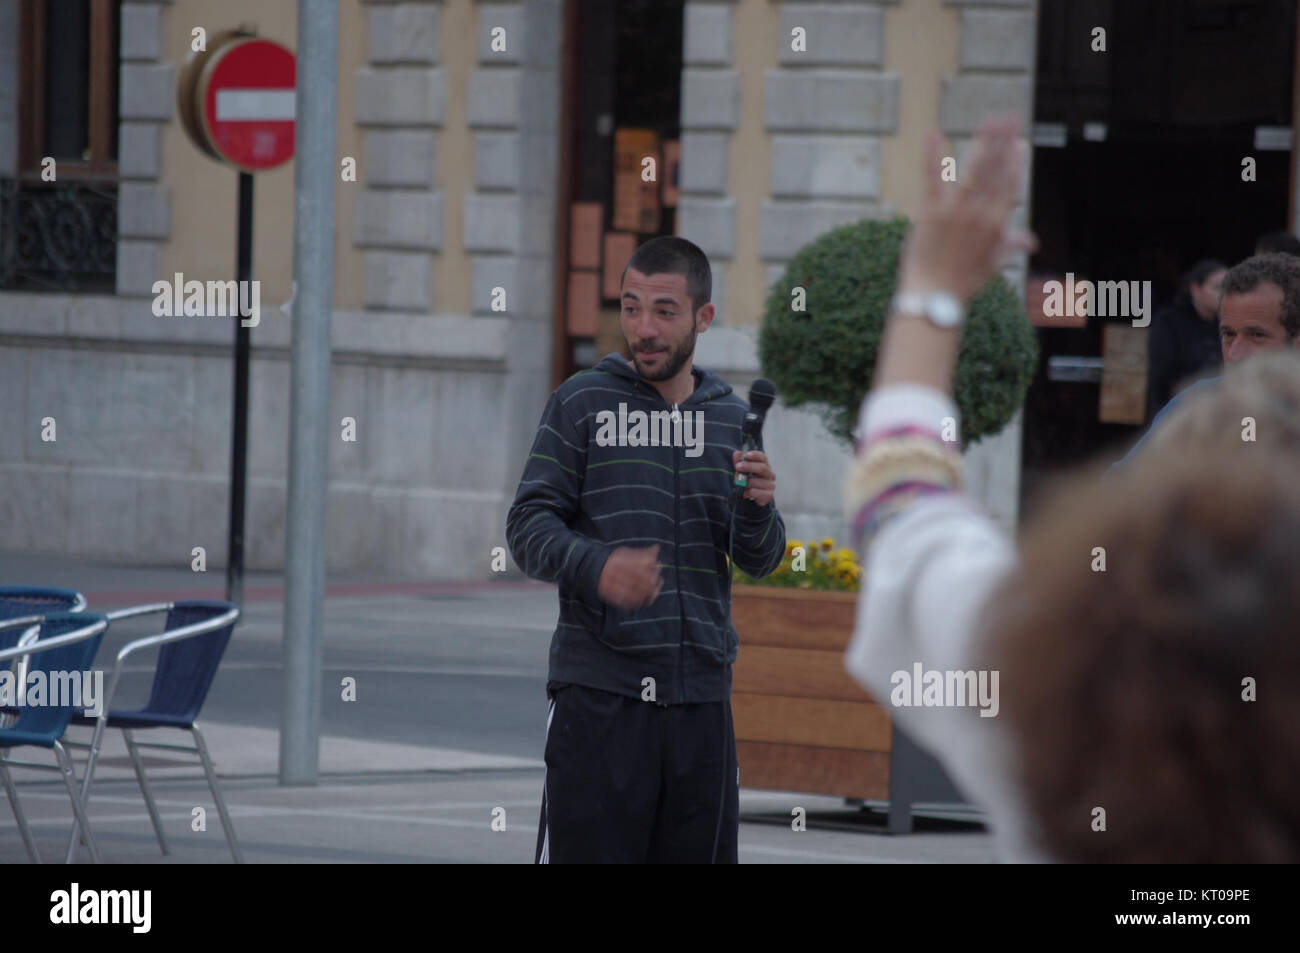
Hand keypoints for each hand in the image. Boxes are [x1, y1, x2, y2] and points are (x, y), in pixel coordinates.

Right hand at [597, 545, 662, 609]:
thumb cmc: (612, 560)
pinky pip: (624, 601)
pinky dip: (636, 602)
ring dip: (646, 594)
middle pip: (638, 580)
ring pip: (632, 592)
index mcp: (619, 559)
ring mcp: (610, 584)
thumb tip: (656, 548)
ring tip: (653, 593)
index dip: (652, 568)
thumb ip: (641, 552)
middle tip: (658, 583)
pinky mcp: (608, 594)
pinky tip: (643, 600)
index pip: (639, 565)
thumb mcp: (625, 552)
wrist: (590, 566)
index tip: (658, 569)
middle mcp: (613, 571)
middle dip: (651, 583)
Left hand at [732, 449, 775, 506]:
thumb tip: (737, 453)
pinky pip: (755, 492)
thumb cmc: (748, 482)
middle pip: (762, 468)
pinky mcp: (769, 495)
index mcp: (764, 465)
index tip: (746, 455)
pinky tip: (745, 494)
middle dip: (749, 466)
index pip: (762, 457)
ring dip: (745, 483)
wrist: (752, 499)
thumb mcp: (742, 471)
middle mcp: (769, 474)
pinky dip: (748, 493)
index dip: (755, 455)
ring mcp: (771, 485)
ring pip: (757, 482)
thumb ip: (739, 462)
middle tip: (738, 466)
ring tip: (740, 485)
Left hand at [896, 116, 1036, 303]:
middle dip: (1004, 142)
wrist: (934, 297)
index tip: (1018, 142)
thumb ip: (1010, 244)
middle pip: (996, 171)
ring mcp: (956, 211)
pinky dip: (933, 155)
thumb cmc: (962, 282)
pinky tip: (933, 132)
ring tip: (989, 120)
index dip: (1014, 161)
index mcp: (997, 224)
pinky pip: (933, 177)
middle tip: (1008, 118)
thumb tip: (1031, 241)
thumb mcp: (992, 263)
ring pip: (975, 170)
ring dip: (984, 142)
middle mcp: (980, 214)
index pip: (1009, 185)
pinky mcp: (931, 211)